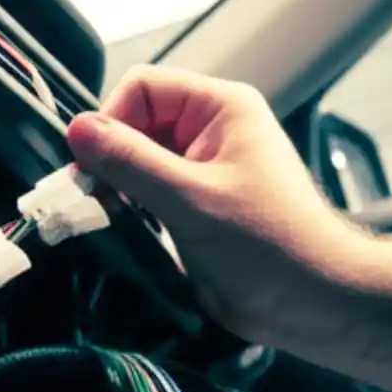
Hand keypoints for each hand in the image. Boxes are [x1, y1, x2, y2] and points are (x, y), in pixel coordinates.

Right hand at [68, 66, 367, 339]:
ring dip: (119, 186)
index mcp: (222, 108)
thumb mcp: (191, 200)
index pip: (143, 87)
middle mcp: (212, 131)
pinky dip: (131, 209)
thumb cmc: (272, 248)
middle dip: (111, 157)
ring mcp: (204, 169)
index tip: (92, 164)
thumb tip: (78, 129)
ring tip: (115, 216)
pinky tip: (130, 230)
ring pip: (137, 160)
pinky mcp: (196, 206)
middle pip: (136, 123)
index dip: (112, 120)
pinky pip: (148, 193)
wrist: (313, 304)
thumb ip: (130, 162)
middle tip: (97, 197)